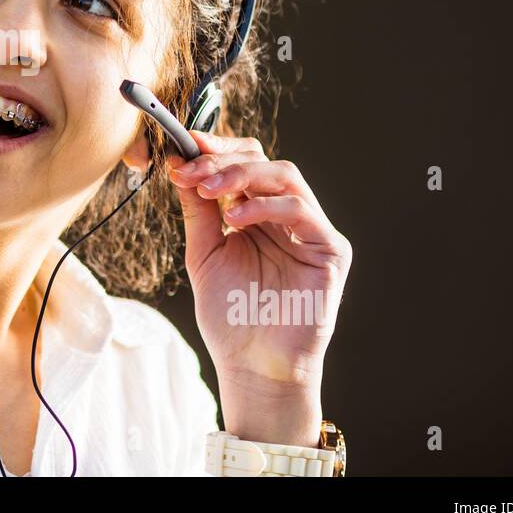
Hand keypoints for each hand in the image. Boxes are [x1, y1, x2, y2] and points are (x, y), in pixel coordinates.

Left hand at [167, 130, 351, 436]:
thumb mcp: (205, 253)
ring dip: (242, 175)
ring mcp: (312, 231)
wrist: (254, 366)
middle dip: (225, 160)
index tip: (185, 146)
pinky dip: (266, 205)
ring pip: (286, 177)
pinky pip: (302, 211)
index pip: (247, 164)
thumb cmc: (231, 316)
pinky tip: (235, 217)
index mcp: (260, 214)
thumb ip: (199, 211)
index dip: (219, 150)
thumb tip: (181, 166)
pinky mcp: (331, 251)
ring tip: (208, 189)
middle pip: (266, 162)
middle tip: (191, 170)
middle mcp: (289, 217)